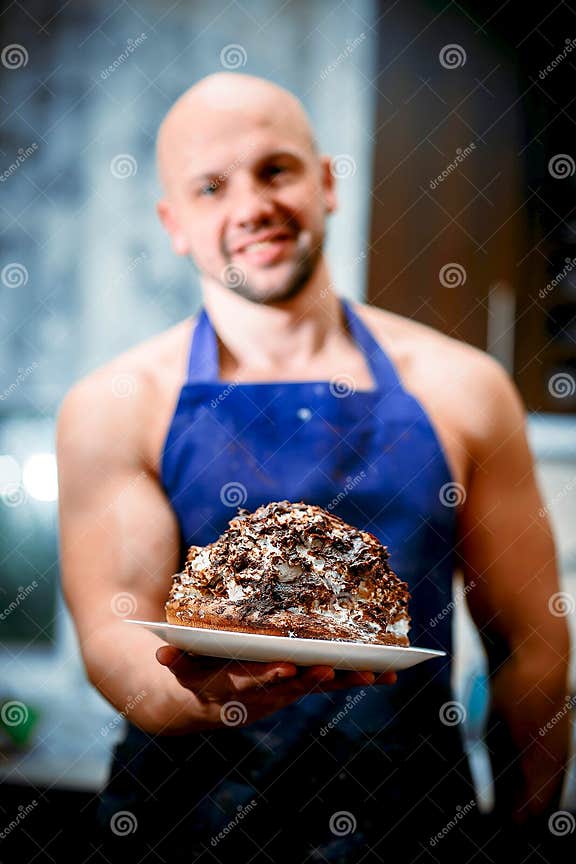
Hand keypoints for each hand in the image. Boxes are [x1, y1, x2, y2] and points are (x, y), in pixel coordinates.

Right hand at [156, 646, 396, 731]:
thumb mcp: (177, 667)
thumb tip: (160, 657)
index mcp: (231, 691)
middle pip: (293, 689)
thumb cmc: (186, 673)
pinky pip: (328, 686)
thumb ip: (173, 661)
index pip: (252, 684)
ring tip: (377, 673)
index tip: (288, 667)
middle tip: (339, 666)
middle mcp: (261, 699)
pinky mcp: (296, 690)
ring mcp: (281, 696)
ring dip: (347, 681)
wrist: (191, 706)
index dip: (270, 677)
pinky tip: (388, 674)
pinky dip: (356, 679)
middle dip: (315, 679)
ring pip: (317, 689)